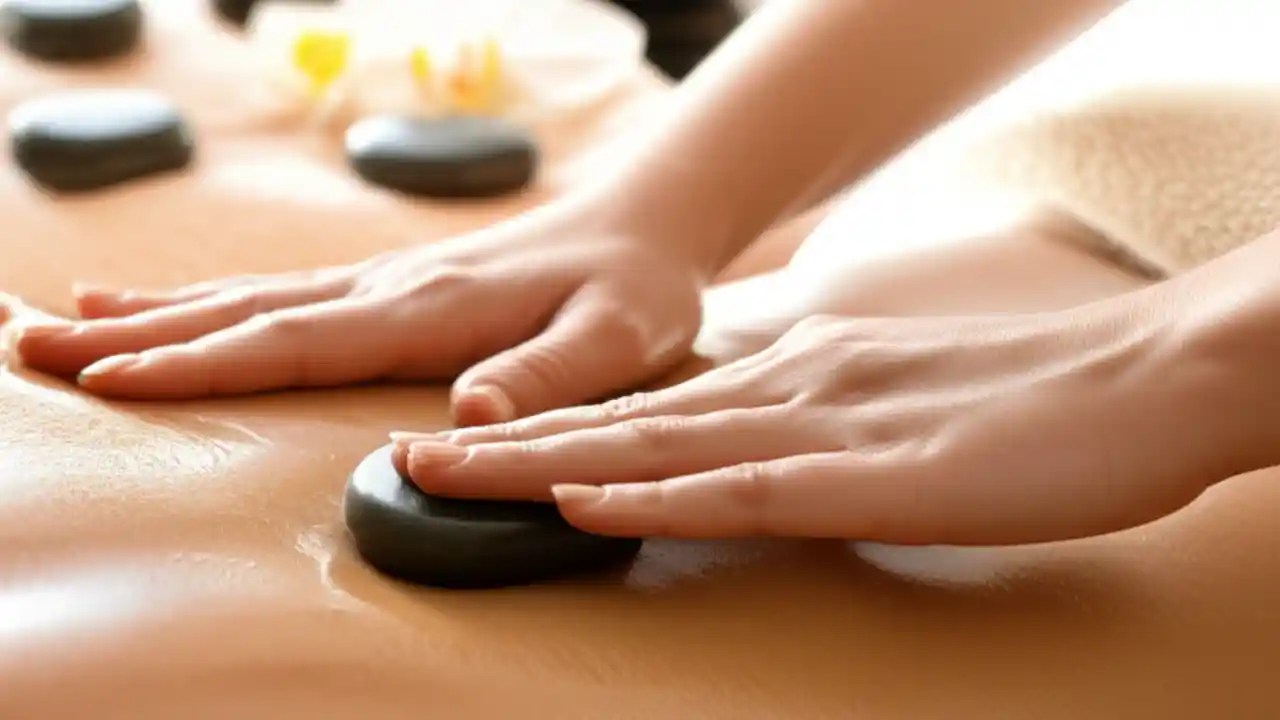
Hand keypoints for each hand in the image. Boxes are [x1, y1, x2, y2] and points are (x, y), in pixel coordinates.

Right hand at [13, 198, 703, 424]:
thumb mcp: (618, 340)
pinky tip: (168, 305)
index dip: (202, 364)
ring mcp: (383, 282)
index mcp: (428, 312)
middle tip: (36, 352)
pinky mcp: (391, 286)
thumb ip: (545, 377)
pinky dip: (211, 302)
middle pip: (244, 316)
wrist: (644, 224)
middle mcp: (388, 290)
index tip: (113, 377)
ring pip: (249, 300)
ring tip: (63, 323)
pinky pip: (283, 296)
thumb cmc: (635, 290)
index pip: (295, 343)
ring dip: (155, 315)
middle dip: (140, 337)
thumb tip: (462, 417)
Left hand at [393, 294, 1258, 544]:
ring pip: (657, 452)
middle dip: (511, 446)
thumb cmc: (1027, 405)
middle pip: (625, 427)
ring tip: (445, 474)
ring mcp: (822, 428)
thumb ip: (826, 425)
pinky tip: (586, 498)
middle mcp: (787, 391)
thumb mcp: (897, 407)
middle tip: (410, 458)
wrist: (1140, 380)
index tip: (476, 446)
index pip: (655, 413)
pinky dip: (657, 495)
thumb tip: (767, 452)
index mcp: (797, 377)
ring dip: (543, 465)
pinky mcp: (870, 474)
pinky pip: (744, 489)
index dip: (557, 432)